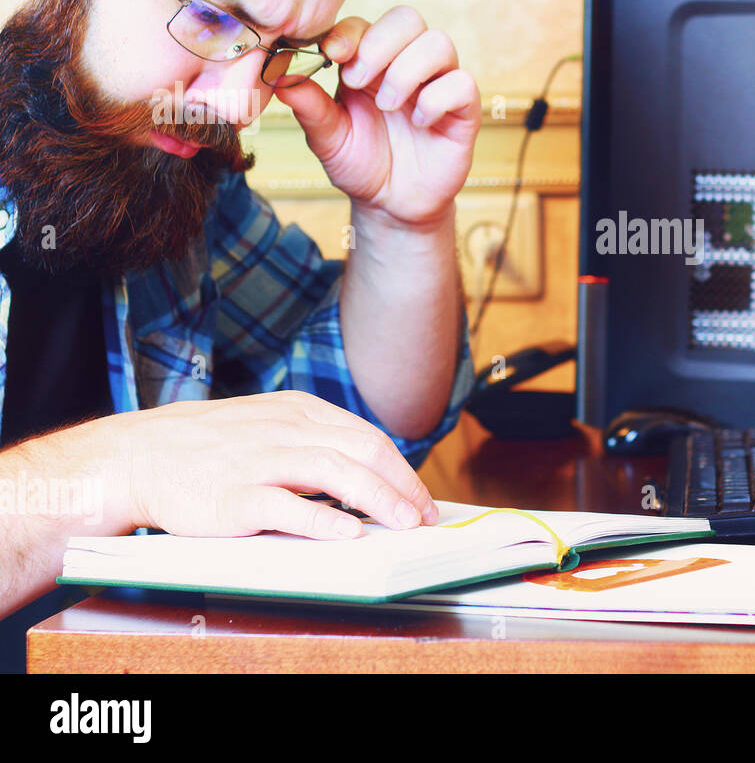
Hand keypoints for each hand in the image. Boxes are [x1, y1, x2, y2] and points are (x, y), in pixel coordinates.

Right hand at [106, 390, 438, 538]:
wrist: (140, 455)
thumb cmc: (211, 445)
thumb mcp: (270, 423)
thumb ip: (316, 441)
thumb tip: (370, 474)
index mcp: (299, 410)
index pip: (368, 438)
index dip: (403, 471)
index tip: (422, 499)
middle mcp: (285, 429)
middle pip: (362, 451)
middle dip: (402, 486)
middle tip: (424, 516)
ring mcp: (260, 461)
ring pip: (335, 472)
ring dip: (377, 499)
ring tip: (402, 524)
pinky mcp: (234, 497)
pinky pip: (287, 506)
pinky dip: (322, 520)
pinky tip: (348, 533)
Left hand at [273, 6, 480, 228]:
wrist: (391, 205)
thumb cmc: (360, 164)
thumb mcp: (326, 137)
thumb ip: (308, 106)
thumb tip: (277, 74)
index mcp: (370, 63)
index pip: (365, 24)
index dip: (350, 33)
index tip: (332, 54)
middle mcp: (406, 65)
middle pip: (408, 18)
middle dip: (380, 43)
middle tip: (358, 80)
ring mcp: (437, 84)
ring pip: (439, 43)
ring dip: (407, 70)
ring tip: (387, 105)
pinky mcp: (463, 110)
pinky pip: (462, 83)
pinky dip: (438, 99)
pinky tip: (419, 122)